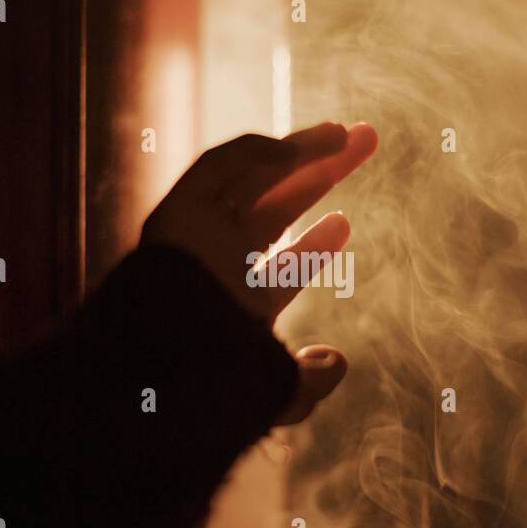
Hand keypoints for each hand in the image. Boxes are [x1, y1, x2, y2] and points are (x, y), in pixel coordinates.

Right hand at [140, 120, 377, 423]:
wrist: (161, 369)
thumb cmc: (218, 388)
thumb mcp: (273, 394)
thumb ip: (306, 385)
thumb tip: (336, 363)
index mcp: (241, 305)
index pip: (280, 268)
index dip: (315, 245)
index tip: (346, 221)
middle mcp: (220, 266)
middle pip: (276, 209)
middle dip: (320, 177)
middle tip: (365, 143)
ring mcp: (197, 237)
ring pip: (255, 181)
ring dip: (300, 154)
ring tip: (349, 133)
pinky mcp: (176, 211)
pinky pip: (215, 168)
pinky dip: (253, 152)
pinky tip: (296, 149)